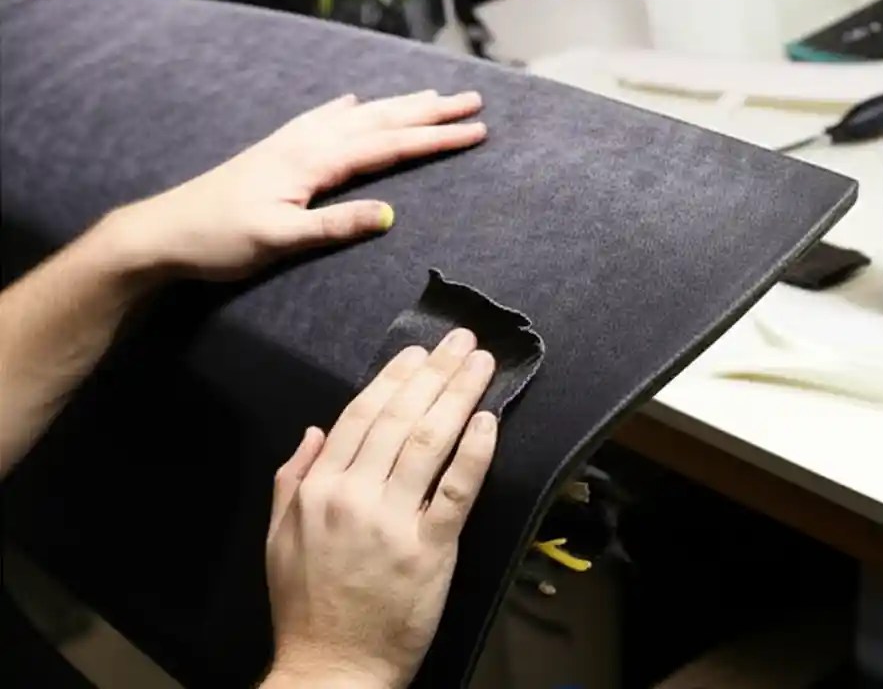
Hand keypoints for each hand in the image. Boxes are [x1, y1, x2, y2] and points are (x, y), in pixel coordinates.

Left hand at [102, 90, 485, 281]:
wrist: (164, 232)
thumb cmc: (220, 241)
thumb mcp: (280, 240)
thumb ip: (335, 226)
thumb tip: (389, 215)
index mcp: (314, 161)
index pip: (389, 145)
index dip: (435, 139)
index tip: (476, 132)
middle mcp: (307, 142)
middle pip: (381, 120)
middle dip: (430, 112)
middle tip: (472, 103)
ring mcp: (291, 142)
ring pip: (359, 116)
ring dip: (398, 106)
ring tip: (432, 98)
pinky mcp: (278, 151)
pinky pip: (325, 119)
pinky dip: (350, 109)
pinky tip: (354, 101)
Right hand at [262, 330, 497, 688]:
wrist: (332, 667)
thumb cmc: (306, 605)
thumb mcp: (278, 538)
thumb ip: (292, 479)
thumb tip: (314, 430)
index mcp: (318, 488)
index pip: (360, 416)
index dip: (393, 378)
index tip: (419, 352)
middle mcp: (354, 496)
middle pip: (399, 419)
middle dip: (434, 373)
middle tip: (463, 341)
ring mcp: (394, 521)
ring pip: (429, 442)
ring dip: (458, 395)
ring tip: (482, 365)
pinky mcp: (431, 549)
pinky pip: (457, 490)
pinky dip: (474, 451)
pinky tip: (488, 420)